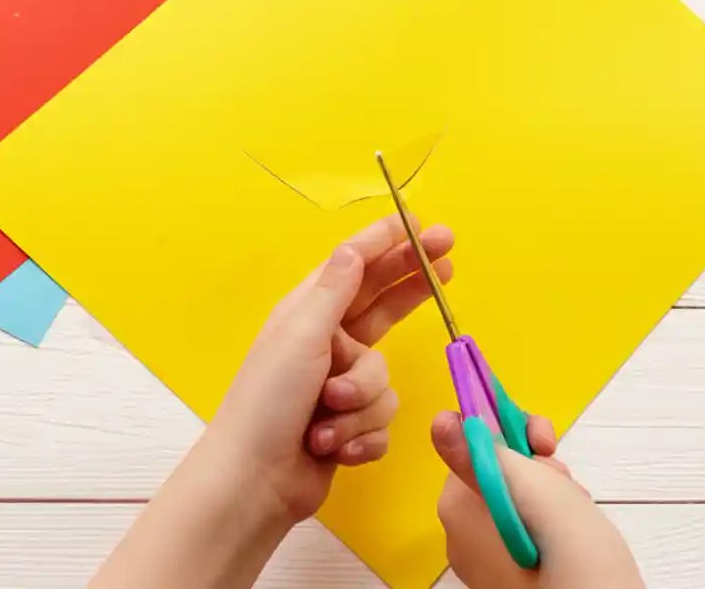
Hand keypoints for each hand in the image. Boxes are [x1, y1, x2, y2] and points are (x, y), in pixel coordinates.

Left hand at [206, 215, 454, 522]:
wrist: (255, 481)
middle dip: (411, 290)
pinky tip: (333, 446)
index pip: (356, 267)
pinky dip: (360, 436)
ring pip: (384, 382)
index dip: (389, 243)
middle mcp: (328, 344)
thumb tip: (353, 247)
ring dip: (360, 403)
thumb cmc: (269, 402)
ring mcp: (340, 387)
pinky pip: (382, 421)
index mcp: (309, 314)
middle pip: (383, 307)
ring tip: (327, 416)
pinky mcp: (350, 427)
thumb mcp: (300, 336)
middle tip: (449, 261)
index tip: (422, 223)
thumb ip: (334, 292)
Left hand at [432, 412, 642, 587]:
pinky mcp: (511, 574)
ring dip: (552, 496)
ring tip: (576, 515)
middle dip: (540, 471)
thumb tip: (440, 419)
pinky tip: (574, 536)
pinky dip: (553, 525)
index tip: (547, 444)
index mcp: (456, 509)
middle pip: (500, 472)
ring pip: (520, 500)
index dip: (514, 436)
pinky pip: (528, 531)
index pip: (477, 445)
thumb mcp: (527, 487)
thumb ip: (479, 451)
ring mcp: (487, 559)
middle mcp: (462, 535)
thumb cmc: (568, 550)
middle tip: (566, 488)